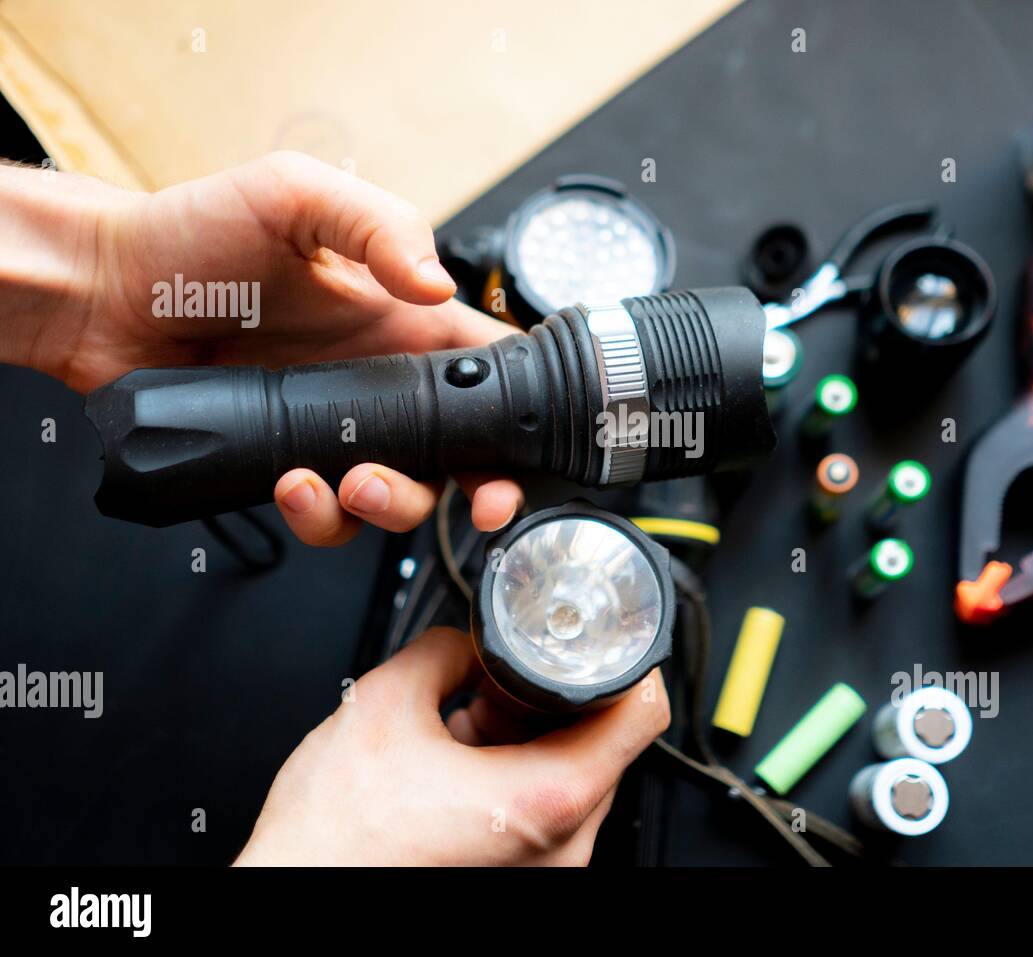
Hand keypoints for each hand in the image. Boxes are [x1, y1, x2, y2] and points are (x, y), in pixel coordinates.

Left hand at [1, 151, 522, 536]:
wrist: (104, 292)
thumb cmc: (193, 232)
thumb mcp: (297, 196)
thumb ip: (380, 226)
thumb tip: (437, 287)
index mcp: (401, 323)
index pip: (488, 369)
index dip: (524, 412)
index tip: (532, 445)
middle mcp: (377, 384)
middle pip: (462, 454)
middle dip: (482, 490)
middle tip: (478, 501)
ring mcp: (333, 431)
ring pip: (400, 496)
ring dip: (394, 505)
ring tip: (354, 483)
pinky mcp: (284, 466)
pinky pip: (325, 516)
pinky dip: (320, 516)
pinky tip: (291, 484)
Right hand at [234, 627, 669, 865]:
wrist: (292, 899)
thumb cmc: (334, 842)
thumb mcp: (383, 705)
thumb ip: (442, 651)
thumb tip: (466, 639)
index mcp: (548, 801)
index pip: (642, 713)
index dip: (625, 661)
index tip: (603, 640)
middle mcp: (562, 848)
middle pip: (603, 742)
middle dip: (554, 698)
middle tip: (499, 679)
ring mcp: (545, 871)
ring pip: (570, 775)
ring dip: (527, 735)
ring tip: (465, 724)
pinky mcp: (521, 881)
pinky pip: (542, 810)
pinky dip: (511, 774)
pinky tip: (458, 760)